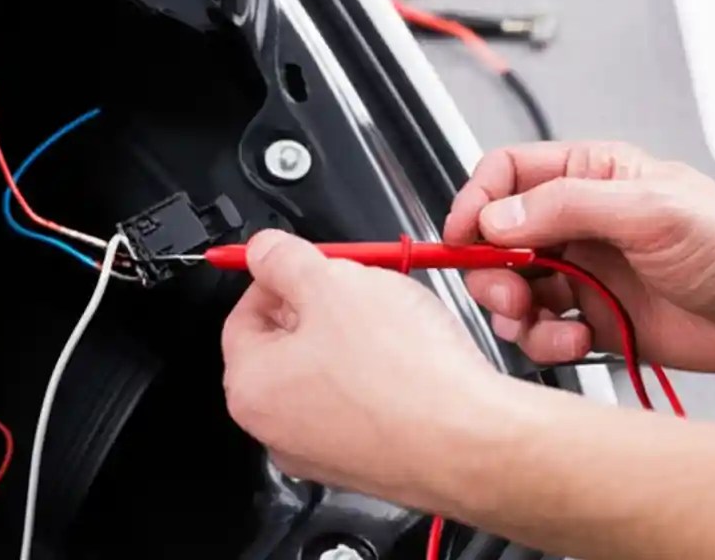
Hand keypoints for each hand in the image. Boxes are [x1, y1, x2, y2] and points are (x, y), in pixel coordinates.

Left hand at [221, 230, 500, 503]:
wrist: (470, 441)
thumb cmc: (403, 374)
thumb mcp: (334, 283)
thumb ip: (285, 259)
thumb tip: (264, 251)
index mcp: (251, 387)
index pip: (244, 315)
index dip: (277, 277)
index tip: (306, 261)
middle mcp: (276, 429)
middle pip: (286, 347)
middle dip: (322, 307)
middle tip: (359, 284)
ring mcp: (323, 452)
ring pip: (328, 376)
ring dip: (354, 340)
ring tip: (395, 322)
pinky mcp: (368, 463)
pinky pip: (362, 405)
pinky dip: (380, 378)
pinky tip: (412, 362)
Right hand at [444, 142, 714, 371]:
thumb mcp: (649, 210)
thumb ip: (567, 206)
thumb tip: (497, 214)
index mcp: (591, 176)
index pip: (508, 175)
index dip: (476, 202)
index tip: (461, 236)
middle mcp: (581, 222)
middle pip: (498, 238)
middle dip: (491, 269)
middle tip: (509, 294)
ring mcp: (586, 273)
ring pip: (515, 290)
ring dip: (517, 312)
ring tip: (548, 322)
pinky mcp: (596, 320)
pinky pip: (544, 332)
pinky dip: (547, 342)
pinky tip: (577, 340)